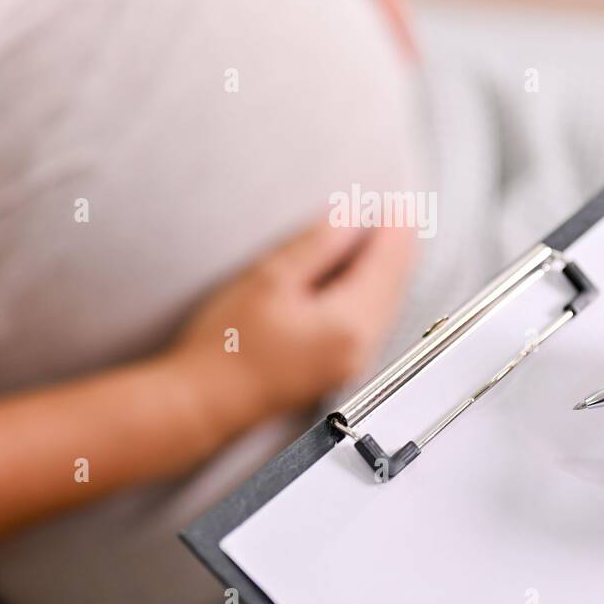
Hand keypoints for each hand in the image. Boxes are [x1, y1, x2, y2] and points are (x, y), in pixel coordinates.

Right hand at [172, 218, 413, 431]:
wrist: (203, 402)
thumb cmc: (225, 349)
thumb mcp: (270, 280)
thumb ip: (317, 246)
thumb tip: (350, 220)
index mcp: (349, 324)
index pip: (388, 263)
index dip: (395, 226)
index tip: (398, 201)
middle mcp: (360, 348)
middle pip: (396, 285)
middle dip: (399, 246)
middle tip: (399, 211)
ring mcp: (351, 363)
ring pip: (387, 304)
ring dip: (389, 269)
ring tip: (385, 236)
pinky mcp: (337, 369)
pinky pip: (372, 322)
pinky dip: (375, 292)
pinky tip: (363, 277)